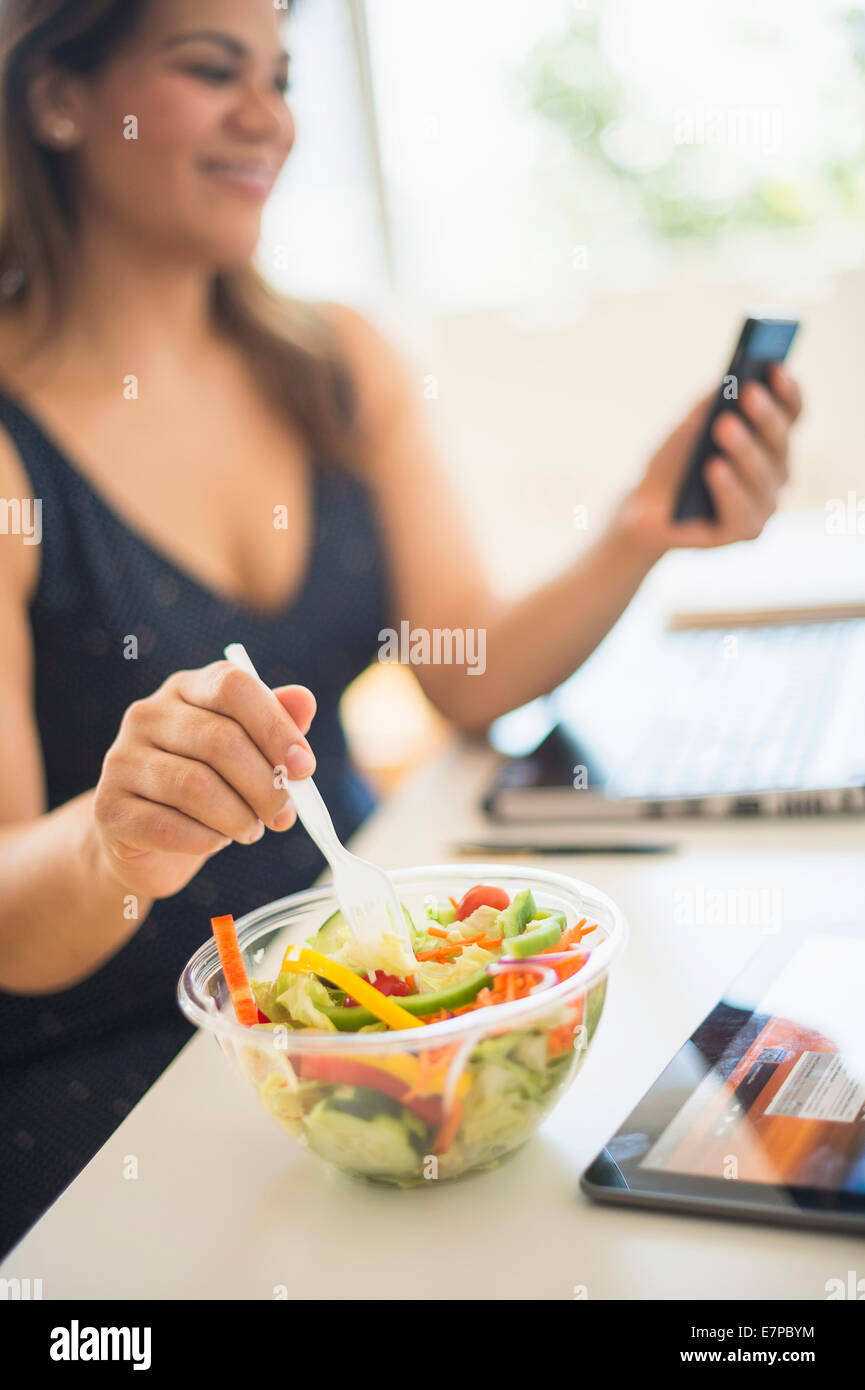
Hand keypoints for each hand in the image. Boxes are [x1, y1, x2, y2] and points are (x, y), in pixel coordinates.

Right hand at [93, 662, 316, 899]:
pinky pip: (167, 826)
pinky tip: (214, 841)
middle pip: (220, 740)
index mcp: (186, 689)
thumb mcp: (247, 752)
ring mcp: (120, 759)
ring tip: (249, 830)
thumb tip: (305, 700)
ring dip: (237, 817)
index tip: (304, 768)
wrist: (148, 841)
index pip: (232, 686)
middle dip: (264, 785)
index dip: (275, 727)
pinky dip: (204, 840)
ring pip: (195, 786)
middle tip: (284, 815)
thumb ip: (275, 723)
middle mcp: (147, 715)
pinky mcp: (107, 807)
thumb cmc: (209, 788)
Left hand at [615, 364, 802, 557]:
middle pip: (780, 441)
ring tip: (724, 426)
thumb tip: (728, 383)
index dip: (787, 391)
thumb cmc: (674, 462)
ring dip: (745, 450)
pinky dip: (729, 489)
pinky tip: (715, 468)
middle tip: (747, 393)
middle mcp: (777, 472)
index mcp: (770, 441)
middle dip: (764, 416)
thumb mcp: (688, 426)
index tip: (775, 367)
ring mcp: (765, 503)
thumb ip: (709, 405)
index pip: (791, 413)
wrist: (644, 507)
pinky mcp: (745, 531)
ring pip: (763, 476)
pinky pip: (742, 511)